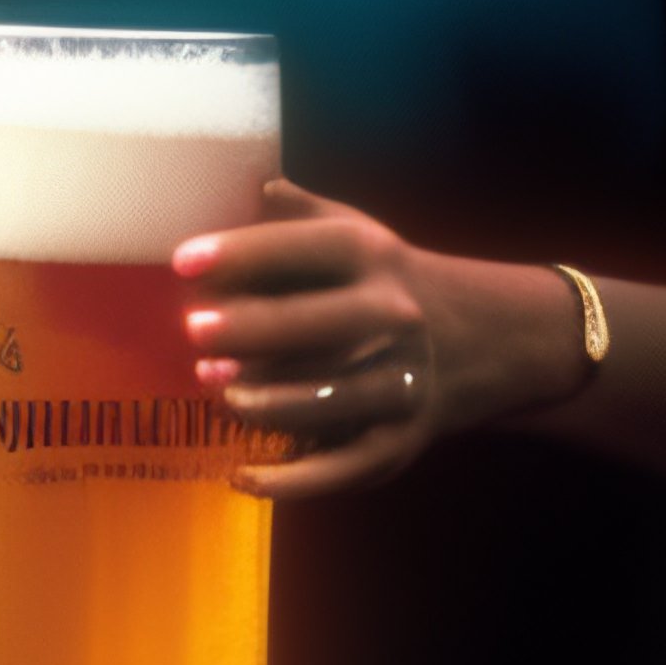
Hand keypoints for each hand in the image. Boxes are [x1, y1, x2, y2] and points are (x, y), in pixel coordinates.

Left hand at [172, 179, 587, 499]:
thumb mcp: (360, 231)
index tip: (182, 262)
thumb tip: (251, 183)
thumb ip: (302, 213)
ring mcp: (397, 385)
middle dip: (244, 329)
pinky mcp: (397, 444)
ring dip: (261, 398)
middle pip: (308, 326)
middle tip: (192, 330)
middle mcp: (391, 317)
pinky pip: (338, 469)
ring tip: (213, 387)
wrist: (483, 339)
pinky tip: (241, 476)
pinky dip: (288, 480)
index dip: (239, 254)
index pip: (300, 249)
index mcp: (372, 256)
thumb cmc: (391, 281)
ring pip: (320, 398)